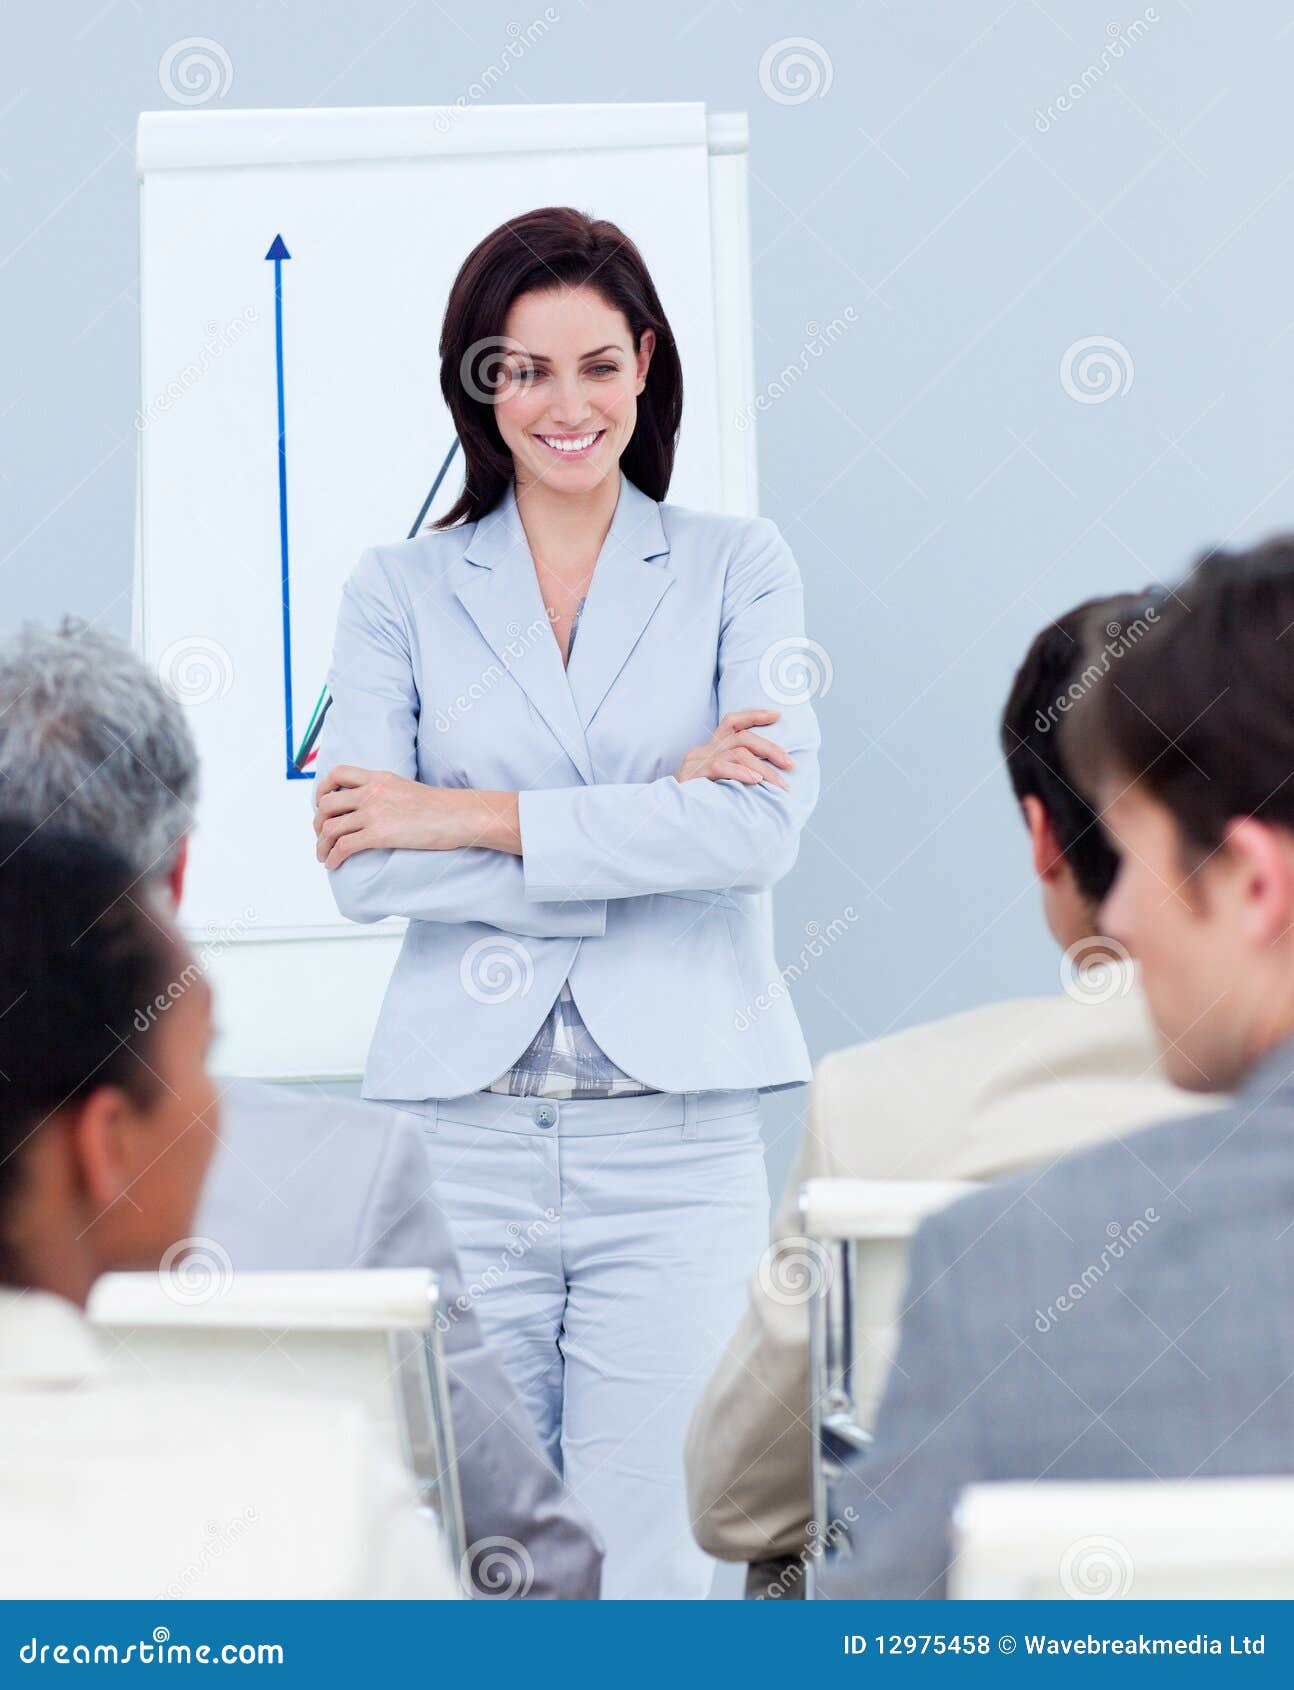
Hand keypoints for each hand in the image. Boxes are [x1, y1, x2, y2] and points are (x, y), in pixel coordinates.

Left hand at [313, 765, 471, 867]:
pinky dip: (333, 857)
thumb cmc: (441, 807)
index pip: (337, 773)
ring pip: (331, 827)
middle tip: (321, 836)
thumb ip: (385, 791)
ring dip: (322, 845)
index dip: (322, 790)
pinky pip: (344, 846)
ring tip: (324, 856)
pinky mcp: (379, 834)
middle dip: (318, 823)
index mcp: (378, 777)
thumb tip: (374, 805)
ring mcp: (374, 813)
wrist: (458, 815)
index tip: (321, 805)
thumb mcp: (406, 787)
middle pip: (327, 804)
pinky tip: (333, 864)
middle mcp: (371, 792)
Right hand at [674, 708, 793, 788]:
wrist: (664, 811)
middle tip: (790, 764)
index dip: (755, 715)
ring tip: (779, 783)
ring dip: (763, 768)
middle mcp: (704, 749)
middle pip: (743, 737)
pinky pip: (722, 767)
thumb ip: (734, 772)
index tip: (778, 715)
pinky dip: (742, 773)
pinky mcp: (694, 773)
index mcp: (710, 748)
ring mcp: (698, 760)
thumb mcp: (715, 780)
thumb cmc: (695, 798)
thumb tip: (765, 775)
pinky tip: (756, 782)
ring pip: (738, 753)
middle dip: (771, 749)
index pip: (732, 721)